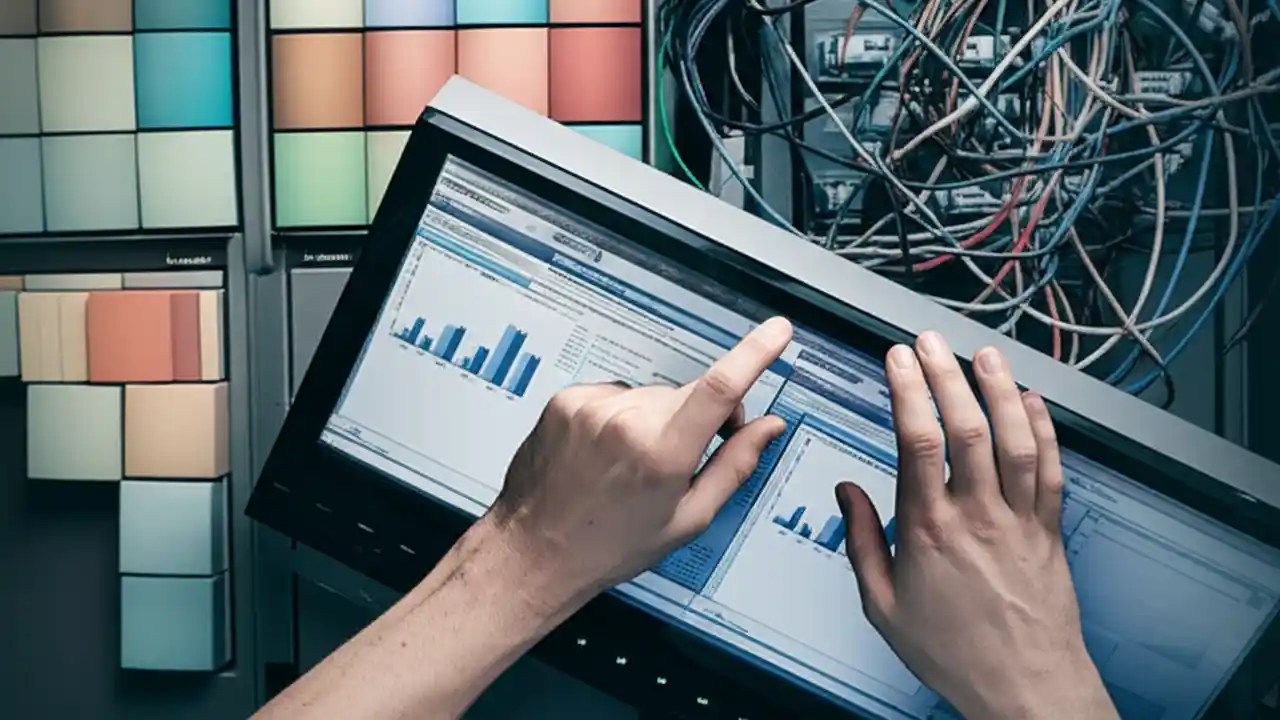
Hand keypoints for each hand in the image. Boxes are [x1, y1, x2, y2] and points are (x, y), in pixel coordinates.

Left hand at [487, 317, 792, 607]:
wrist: (535, 550)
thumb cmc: (609, 545)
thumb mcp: (687, 519)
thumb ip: (735, 466)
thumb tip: (768, 427)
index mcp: (662, 455)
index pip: (719, 388)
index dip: (755, 354)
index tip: (776, 332)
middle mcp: (626, 421)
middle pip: (687, 395)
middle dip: (697, 417)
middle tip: (679, 462)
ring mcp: (591, 406)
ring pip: (650, 395)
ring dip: (652, 419)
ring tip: (629, 466)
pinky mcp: (567, 400)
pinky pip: (614, 395)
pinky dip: (618, 417)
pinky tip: (604, 454)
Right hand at [837, 332, 1116, 719]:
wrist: (1025, 687)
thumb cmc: (956, 653)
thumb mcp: (883, 607)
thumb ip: (862, 543)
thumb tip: (847, 493)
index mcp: (929, 531)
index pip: (918, 441)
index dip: (908, 390)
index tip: (897, 360)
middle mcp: (978, 516)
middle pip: (966, 428)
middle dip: (947, 375)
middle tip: (932, 341)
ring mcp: (1020, 519)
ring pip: (1015, 439)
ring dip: (999, 390)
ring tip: (983, 353)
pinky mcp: (1050, 530)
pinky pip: (1052, 468)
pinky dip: (1045, 429)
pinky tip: (1034, 402)